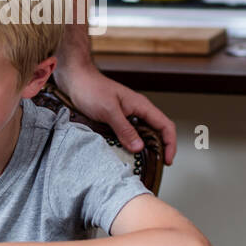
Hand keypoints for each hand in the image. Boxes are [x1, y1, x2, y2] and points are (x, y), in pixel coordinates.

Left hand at [53, 60, 176, 164]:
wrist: (75, 80)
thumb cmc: (91, 89)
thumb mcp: (109, 111)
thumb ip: (124, 129)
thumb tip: (139, 147)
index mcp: (141, 106)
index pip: (165, 126)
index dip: (170, 144)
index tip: (167, 160)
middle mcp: (137, 111)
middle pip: (158, 132)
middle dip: (160, 149)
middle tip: (157, 166)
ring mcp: (128, 115)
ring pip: (144, 134)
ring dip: (146, 148)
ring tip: (142, 163)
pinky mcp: (117, 119)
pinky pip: (130, 134)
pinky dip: (132, 145)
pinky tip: (126, 153)